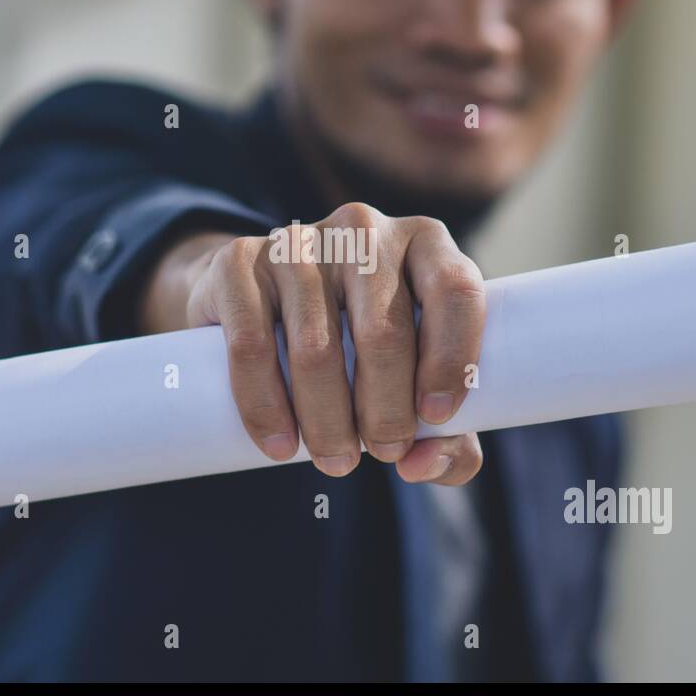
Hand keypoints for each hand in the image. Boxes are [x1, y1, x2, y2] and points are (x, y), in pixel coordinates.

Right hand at [138, 203, 485, 482]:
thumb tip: (421, 465)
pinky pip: (252, 343)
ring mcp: (298, 242)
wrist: (259, 301)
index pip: (455, 289)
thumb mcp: (414, 375)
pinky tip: (279, 444)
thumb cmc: (357, 343)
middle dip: (387, 411)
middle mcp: (363, 230)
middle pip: (384, 332)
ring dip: (328, 421)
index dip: (452, 359)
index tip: (436, 419)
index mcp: (424, 242)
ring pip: (316, 347)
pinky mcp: (239, 260)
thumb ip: (446, 434)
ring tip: (335, 460)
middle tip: (381, 453)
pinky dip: (265, 406)